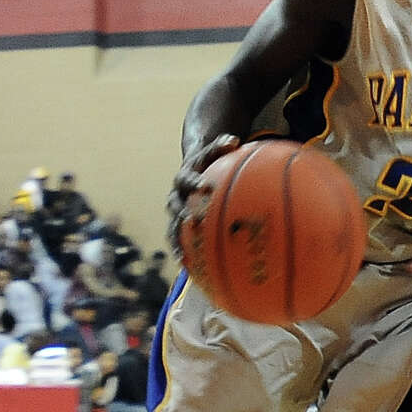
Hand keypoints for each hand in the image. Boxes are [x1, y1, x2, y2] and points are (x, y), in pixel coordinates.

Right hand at [166, 133, 240, 252]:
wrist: (194, 166)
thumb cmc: (212, 160)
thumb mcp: (218, 151)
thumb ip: (226, 147)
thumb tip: (238, 142)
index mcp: (187, 175)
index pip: (189, 177)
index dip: (195, 182)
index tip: (204, 187)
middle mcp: (177, 193)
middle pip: (176, 204)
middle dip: (183, 214)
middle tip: (193, 222)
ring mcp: (177, 209)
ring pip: (173, 225)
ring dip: (177, 240)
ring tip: (182, 256)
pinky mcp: (179, 223)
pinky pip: (179, 238)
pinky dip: (183, 251)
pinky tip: (190, 270)